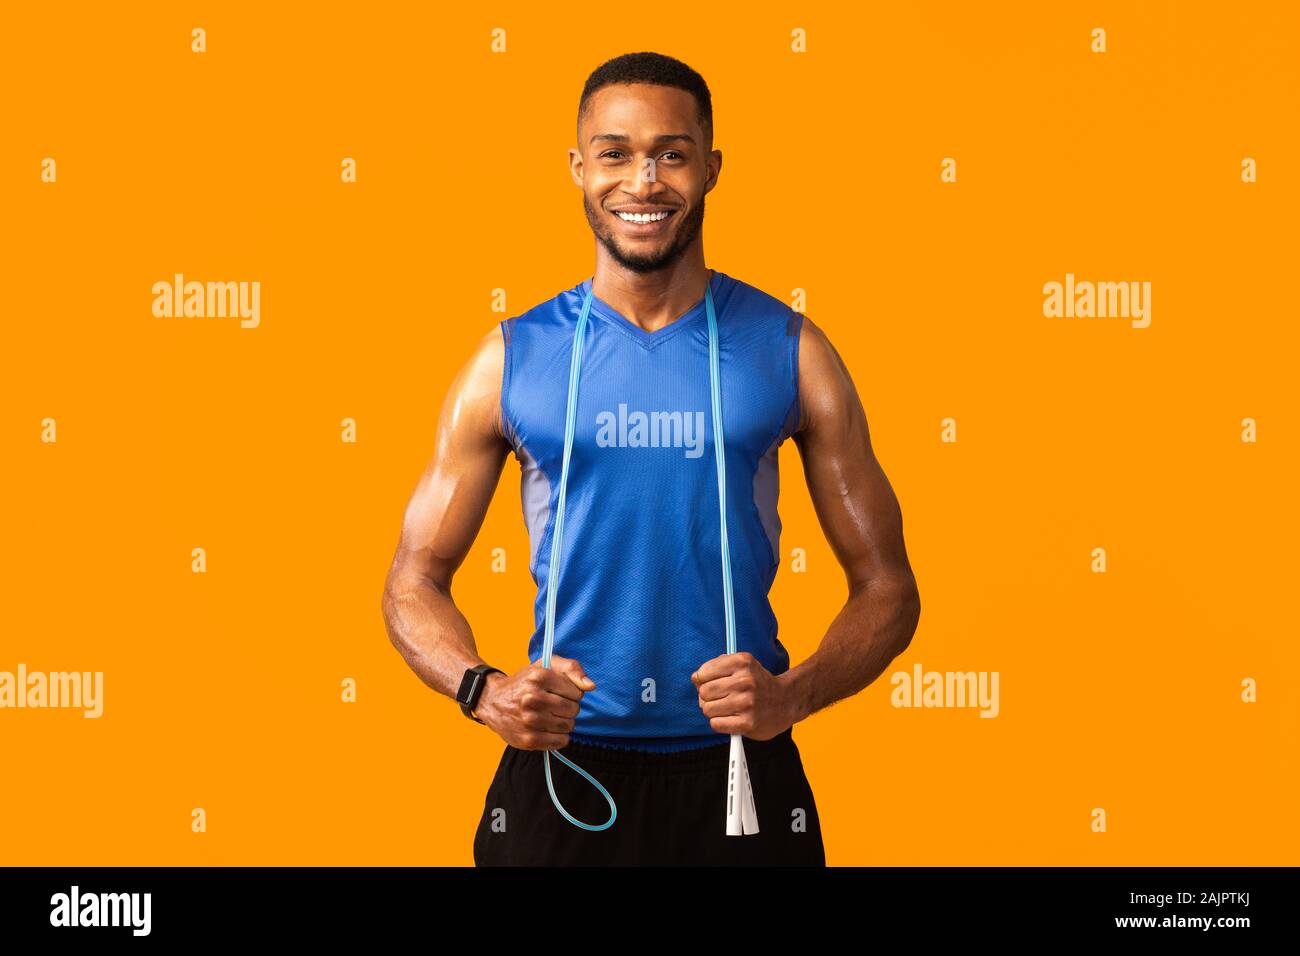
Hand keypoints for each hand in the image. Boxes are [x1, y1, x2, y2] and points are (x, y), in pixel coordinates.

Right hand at [474, 655, 594, 750]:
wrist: (493, 701)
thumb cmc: (525, 682)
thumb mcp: (546, 665)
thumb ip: (572, 668)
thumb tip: (591, 686)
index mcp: (539, 676)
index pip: (577, 692)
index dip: (573, 693)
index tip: (560, 692)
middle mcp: (532, 698)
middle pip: (573, 710)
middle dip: (570, 708)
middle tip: (556, 706)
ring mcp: (529, 720)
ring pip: (568, 726)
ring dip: (565, 723)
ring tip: (551, 716)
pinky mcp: (528, 739)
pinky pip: (560, 742)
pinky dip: (560, 737)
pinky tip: (549, 729)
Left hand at [691, 652, 792, 740]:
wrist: (786, 702)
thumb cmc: (758, 683)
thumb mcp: (742, 665)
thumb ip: (716, 667)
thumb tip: (695, 678)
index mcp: (742, 662)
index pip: (702, 673)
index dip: (703, 681)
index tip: (713, 683)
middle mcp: (745, 681)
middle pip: (704, 692)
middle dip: (707, 697)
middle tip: (721, 698)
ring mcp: (746, 703)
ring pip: (707, 709)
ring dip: (713, 711)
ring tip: (727, 708)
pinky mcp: (747, 723)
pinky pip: (715, 724)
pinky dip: (719, 723)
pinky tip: (731, 719)